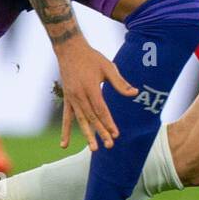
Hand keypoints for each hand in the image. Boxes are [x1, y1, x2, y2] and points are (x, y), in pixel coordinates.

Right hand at [55, 37, 136, 151]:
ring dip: (87, 135)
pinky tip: (64, 145)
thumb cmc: (92, 58)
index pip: (101, 110)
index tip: (116, 134)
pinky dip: (65, 132)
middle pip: (92, 118)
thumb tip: (135, 93)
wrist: (70, 50)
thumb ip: (120, 83)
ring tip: (94, 149)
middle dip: (101, 132)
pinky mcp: (67, 99)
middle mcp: (79, 96)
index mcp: (90, 88)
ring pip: (81, 120)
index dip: (109, 123)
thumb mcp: (108, 67)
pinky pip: (66, 118)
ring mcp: (72, 99)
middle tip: (109, 145)